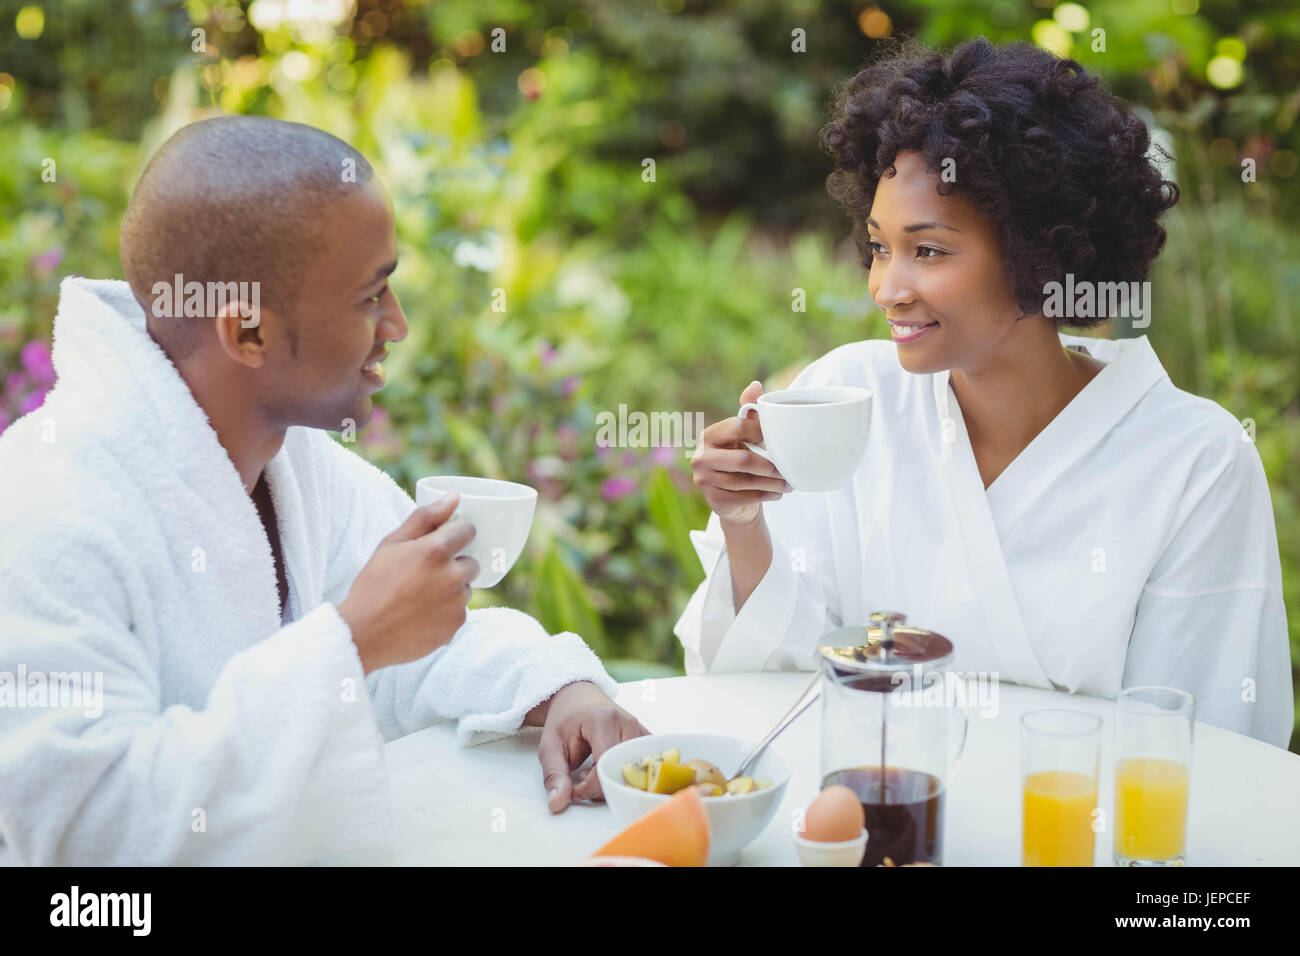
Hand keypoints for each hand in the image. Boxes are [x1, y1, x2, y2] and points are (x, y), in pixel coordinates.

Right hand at [339, 492, 479, 674]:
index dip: (456, 535)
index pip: (468, 531)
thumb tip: (455, 497)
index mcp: (435, 551)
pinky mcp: (456, 625)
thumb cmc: (373, 584)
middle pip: (471, 562)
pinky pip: (460, 611)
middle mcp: (452, 577)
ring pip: (466, 589)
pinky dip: (447, 611)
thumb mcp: (391, 544)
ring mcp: (456, 604)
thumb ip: (425, 517)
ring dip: (452, 589)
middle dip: (454, 565)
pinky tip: (422, 614)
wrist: (363, 634)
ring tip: (420, 596)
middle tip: (425, 574)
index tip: (443, 542)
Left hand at [534, 682, 649, 812]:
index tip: (575, 790)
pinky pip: (644, 765)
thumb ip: (554, 775)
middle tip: (584, 780)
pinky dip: (627, 775)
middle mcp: (627, 723)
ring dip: (615, 780)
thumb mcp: (550, 747)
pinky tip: (610, 770)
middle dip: (603, 786)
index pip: (605, 766)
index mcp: (603, 721)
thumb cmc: (565, 720)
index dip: (590, 787)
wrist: (579, 697)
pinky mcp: (646, 737)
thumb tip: (556, 804)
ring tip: (597, 772)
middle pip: (623, 770)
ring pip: (636, 771)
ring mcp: (640, 730)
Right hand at [692, 380, 791, 525]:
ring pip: (747, 481)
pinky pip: (746, 497)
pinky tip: (777, 494)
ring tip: (789, 483)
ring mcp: (704, 480)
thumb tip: (755, 385)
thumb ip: (749, 411)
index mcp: (709, 435)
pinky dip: (766, 496)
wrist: (733, 499)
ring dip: (773, 483)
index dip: (761, 432)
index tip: (778, 440)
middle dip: (770, 466)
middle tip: (788, 469)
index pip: (738, 427)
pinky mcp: (714, 501)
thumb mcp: (744, 434)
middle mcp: (701, 457)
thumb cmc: (740, 458)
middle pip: (743, 459)